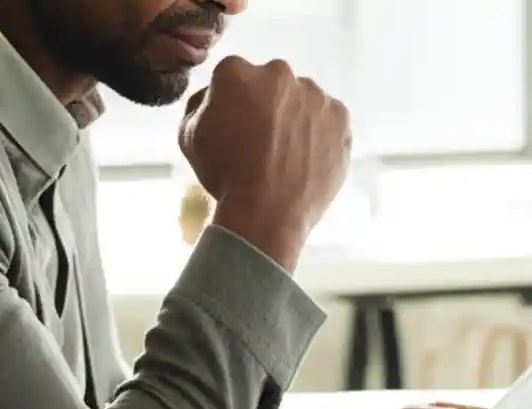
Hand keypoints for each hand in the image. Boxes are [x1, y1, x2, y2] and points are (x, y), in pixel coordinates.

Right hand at [179, 56, 351, 271]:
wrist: (267, 213)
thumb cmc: (224, 175)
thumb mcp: (190, 136)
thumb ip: (201, 103)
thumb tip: (215, 95)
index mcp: (236, 72)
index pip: (235, 76)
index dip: (235, 103)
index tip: (238, 126)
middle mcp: (278, 73)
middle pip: (272, 83)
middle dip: (268, 104)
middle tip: (265, 141)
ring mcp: (314, 94)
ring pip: (304, 99)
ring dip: (297, 117)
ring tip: (289, 154)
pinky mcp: (341, 117)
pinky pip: (330, 119)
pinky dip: (323, 133)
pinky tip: (309, 157)